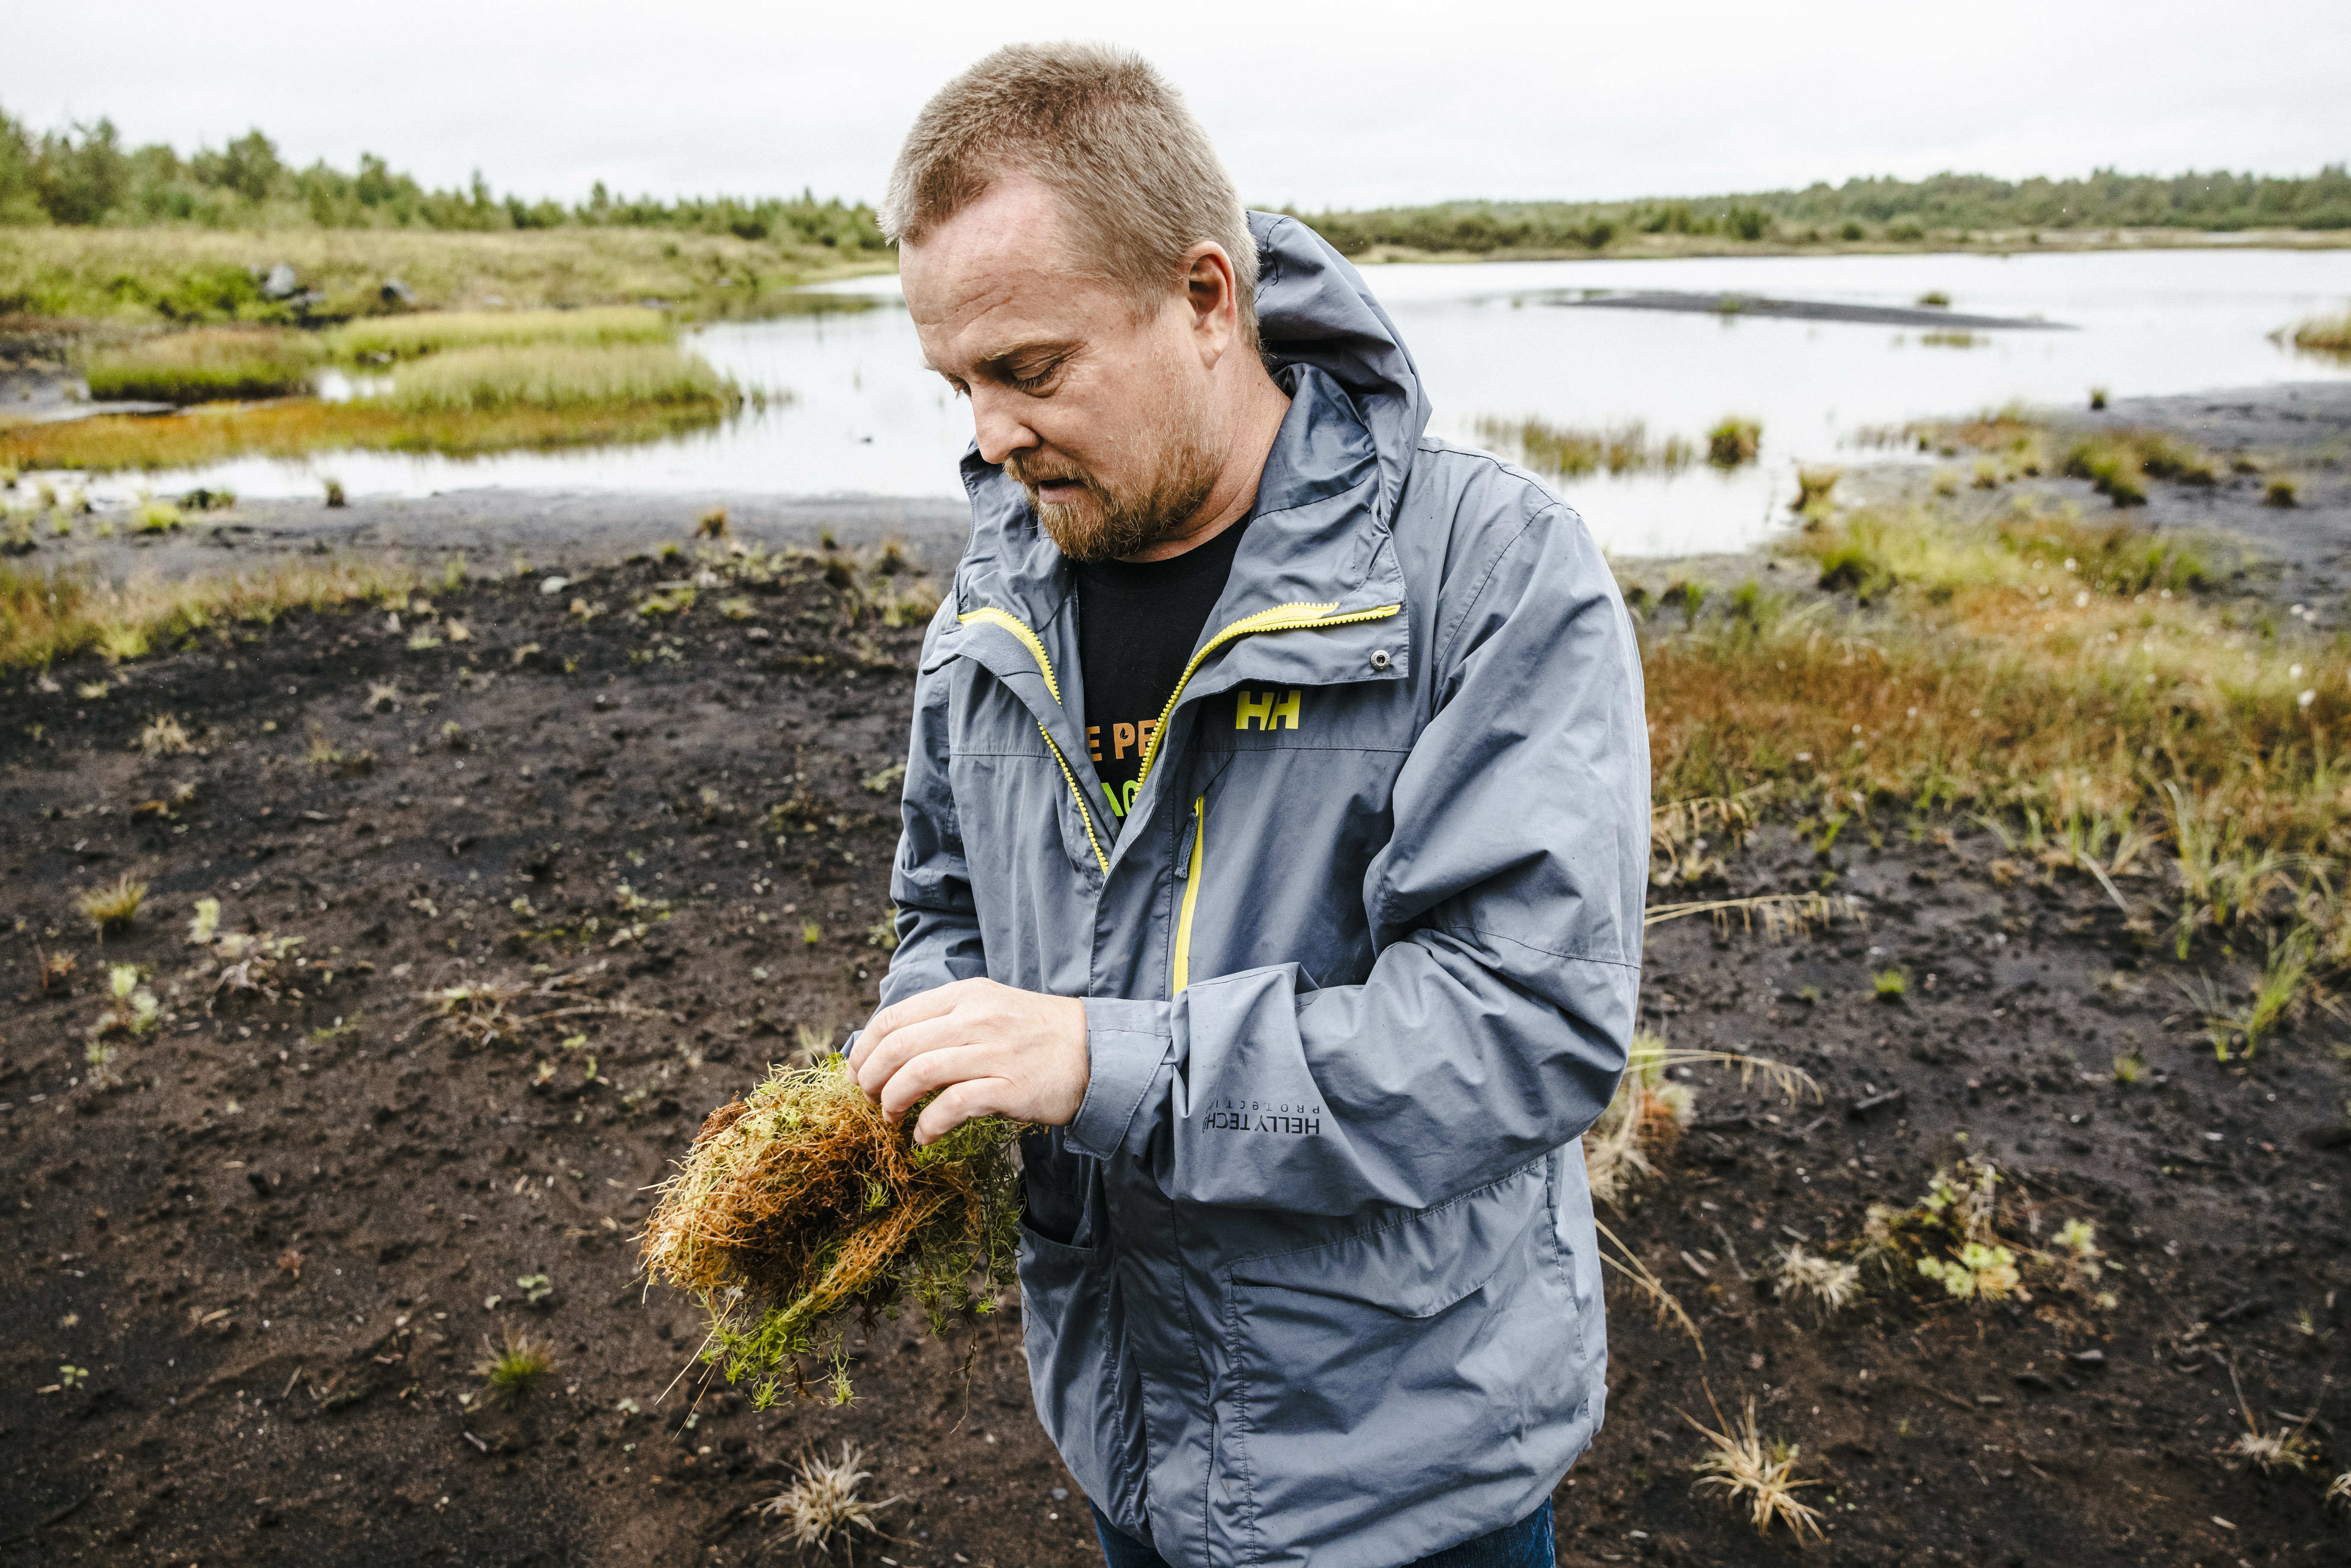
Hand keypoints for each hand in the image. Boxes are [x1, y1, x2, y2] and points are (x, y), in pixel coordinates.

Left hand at [849, 978, 1088, 1145]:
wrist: (1095, 1050)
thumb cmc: (1034, 1035)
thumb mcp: (988, 1009)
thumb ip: (944, 1022)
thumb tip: (890, 1050)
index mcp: (964, 996)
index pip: (893, 1017)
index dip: (865, 1049)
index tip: (858, 1072)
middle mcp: (976, 1019)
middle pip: (898, 1046)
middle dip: (871, 1077)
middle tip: (870, 1098)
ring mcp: (994, 1052)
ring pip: (919, 1073)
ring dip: (893, 1100)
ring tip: (891, 1117)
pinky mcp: (1010, 1087)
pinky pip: (953, 1105)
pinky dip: (928, 1124)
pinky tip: (923, 1136)